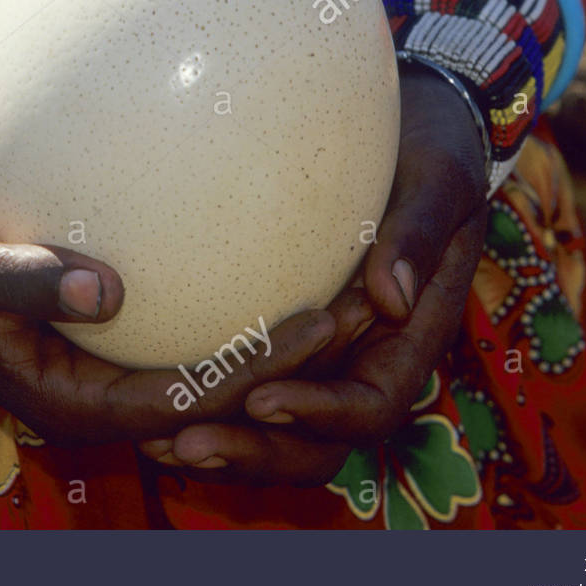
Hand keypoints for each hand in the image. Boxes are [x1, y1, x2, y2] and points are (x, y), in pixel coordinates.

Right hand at [0, 168, 354, 445]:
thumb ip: (19, 281)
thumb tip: (106, 293)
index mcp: (62, 400)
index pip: (178, 401)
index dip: (251, 373)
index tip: (315, 323)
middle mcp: (92, 394)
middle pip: (209, 397)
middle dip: (284, 369)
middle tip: (357, 309)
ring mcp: (100, 369)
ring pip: (202, 370)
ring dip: (270, 344)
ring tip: (339, 286)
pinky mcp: (103, 336)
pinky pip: (180, 333)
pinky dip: (229, 307)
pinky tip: (269, 254)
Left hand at [137, 66, 489, 482]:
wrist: (412, 131)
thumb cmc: (429, 149)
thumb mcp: (438, 179)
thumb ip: (419, 234)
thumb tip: (391, 297)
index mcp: (410, 337)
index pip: (370, 407)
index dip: (319, 415)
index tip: (259, 400)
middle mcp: (366, 359)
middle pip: (317, 443)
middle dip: (256, 455)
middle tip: (184, 446)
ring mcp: (325, 354)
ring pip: (280, 433)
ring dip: (224, 445)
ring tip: (152, 444)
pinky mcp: (287, 336)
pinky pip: (249, 386)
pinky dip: (208, 406)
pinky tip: (147, 407)